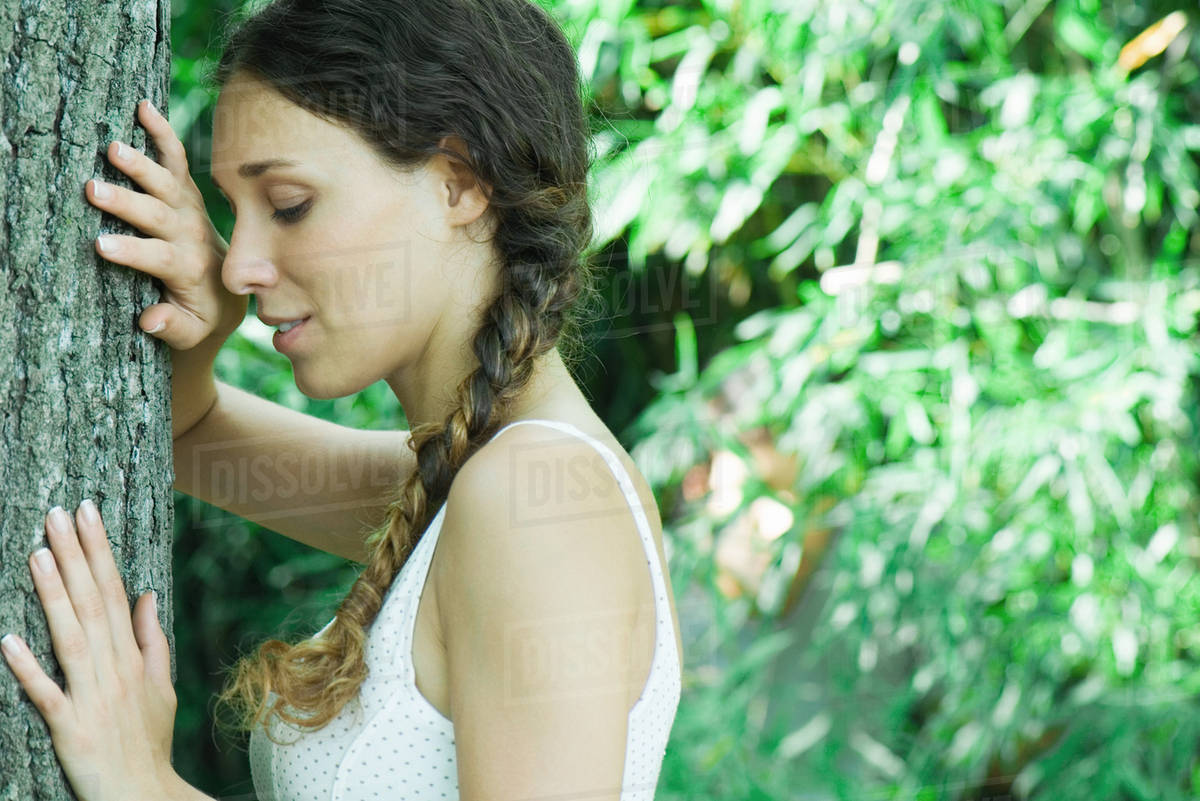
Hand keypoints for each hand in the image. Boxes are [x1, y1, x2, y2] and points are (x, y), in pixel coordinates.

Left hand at [1, 501, 180, 800]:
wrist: (143, 794)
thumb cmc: (149, 742)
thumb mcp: (162, 687)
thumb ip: (153, 639)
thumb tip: (147, 595)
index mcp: (133, 656)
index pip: (115, 591)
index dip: (99, 550)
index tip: (86, 513)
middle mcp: (115, 669)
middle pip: (93, 603)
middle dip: (76, 556)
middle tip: (59, 514)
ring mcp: (93, 696)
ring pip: (71, 637)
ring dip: (54, 595)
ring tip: (37, 554)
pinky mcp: (71, 727)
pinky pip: (47, 694)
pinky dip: (29, 669)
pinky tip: (8, 641)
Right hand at [88, 99, 246, 349]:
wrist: (230, 292)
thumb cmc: (202, 314)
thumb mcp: (192, 332)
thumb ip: (175, 328)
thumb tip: (151, 320)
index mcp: (191, 268)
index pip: (160, 258)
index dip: (133, 252)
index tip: (101, 246)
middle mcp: (192, 234)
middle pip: (159, 216)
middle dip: (128, 204)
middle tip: (93, 190)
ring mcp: (190, 209)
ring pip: (167, 184)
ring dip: (141, 166)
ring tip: (113, 147)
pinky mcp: (186, 192)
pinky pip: (178, 159)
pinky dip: (163, 132)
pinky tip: (143, 106)